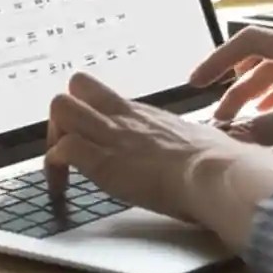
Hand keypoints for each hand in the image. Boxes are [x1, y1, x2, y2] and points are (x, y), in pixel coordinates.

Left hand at [44, 72, 272, 250]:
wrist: (218, 173)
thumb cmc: (218, 162)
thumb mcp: (196, 142)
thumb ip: (184, 143)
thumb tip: (199, 152)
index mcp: (146, 114)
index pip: (104, 94)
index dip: (89, 111)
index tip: (90, 137)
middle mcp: (125, 117)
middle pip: (75, 85)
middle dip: (65, 113)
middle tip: (69, 144)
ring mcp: (113, 136)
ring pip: (60, 107)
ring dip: (53, 136)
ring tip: (61, 168)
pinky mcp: (103, 161)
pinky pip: (62, 150)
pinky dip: (54, 168)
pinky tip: (62, 187)